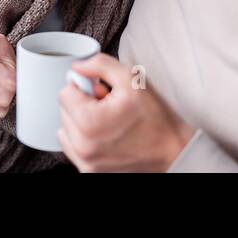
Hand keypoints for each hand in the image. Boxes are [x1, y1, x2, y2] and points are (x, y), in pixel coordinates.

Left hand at [56, 54, 194, 171]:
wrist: (174, 151)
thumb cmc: (156, 118)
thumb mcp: (133, 81)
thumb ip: (101, 65)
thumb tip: (77, 67)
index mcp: (89, 122)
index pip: (65, 92)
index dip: (86, 87)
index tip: (104, 93)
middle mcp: (83, 145)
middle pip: (64, 111)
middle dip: (83, 105)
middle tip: (110, 108)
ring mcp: (85, 161)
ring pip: (66, 129)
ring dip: (81, 122)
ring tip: (109, 123)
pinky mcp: (89, 171)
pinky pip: (73, 147)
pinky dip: (84, 139)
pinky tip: (106, 136)